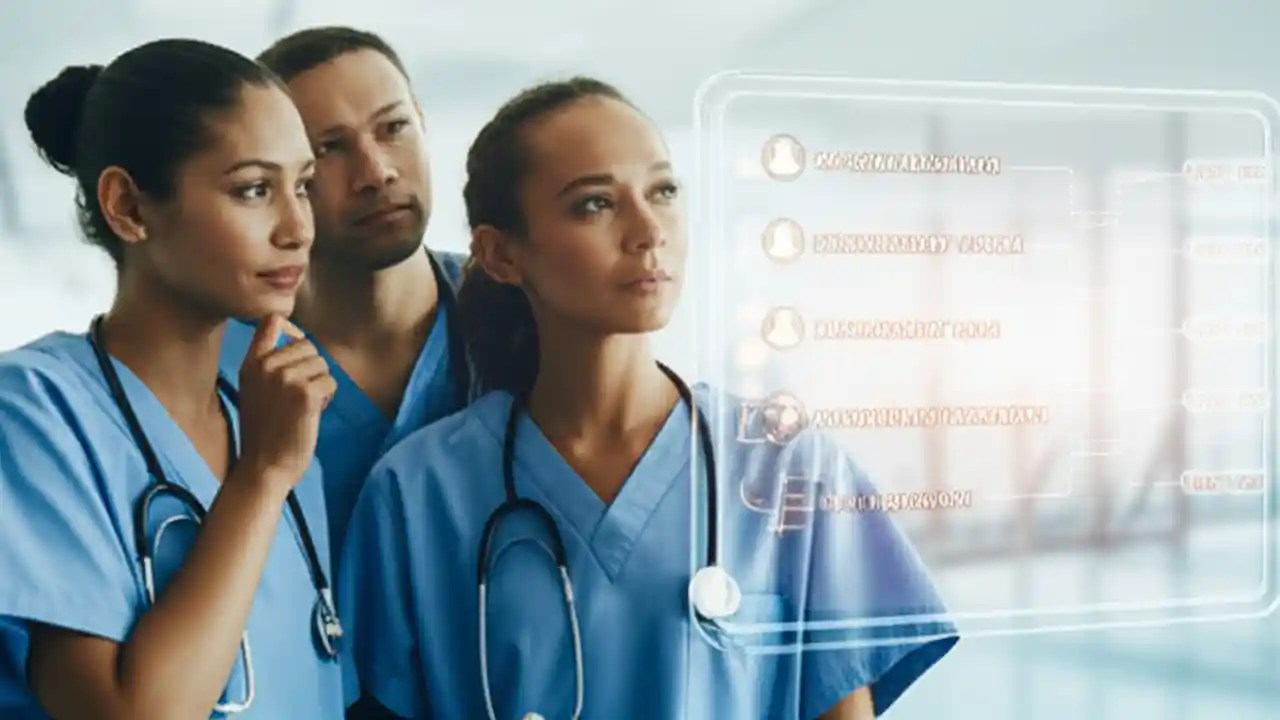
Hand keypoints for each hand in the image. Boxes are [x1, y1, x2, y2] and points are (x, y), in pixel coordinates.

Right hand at [235, 314, 335, 489]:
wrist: (265, 466)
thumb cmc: (264, 431)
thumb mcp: (255, 389)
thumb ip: (270, 364)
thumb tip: (298, 337)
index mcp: (251, 363)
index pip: (271, 321)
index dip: (291, 327)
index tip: (295, 344)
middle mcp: (267, 366)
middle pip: (308, 345)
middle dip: (311, 368)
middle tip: (299, 395)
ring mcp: (286, 378)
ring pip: (322, 364)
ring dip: (320, 384)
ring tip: (303, 406)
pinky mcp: (306, 394)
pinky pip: (330, 382)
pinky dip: (327, 398)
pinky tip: (311, 414)